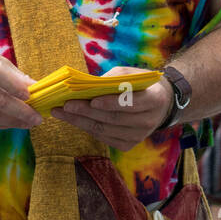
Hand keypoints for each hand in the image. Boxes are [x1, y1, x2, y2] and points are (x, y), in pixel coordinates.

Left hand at [49, 68, 173, 151]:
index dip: (111, 103)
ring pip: (105, 131)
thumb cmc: (140, 84)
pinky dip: (87, 128)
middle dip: (86, 112)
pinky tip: (73, 120)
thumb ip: (113, 78)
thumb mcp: (132, 74)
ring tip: (61, 112)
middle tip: (66, 105)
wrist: (159, 104)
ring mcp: (139, 136)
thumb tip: (88, 85)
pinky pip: (104, 138)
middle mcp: (149, 121)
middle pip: (113, 119)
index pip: (130, 103)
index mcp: (154, 99)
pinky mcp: (128, 145)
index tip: (92, 100)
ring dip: (80, 122)